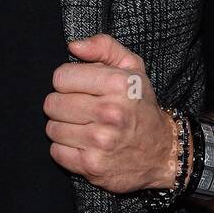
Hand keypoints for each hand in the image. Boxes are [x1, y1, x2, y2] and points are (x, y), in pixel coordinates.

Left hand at [43, 33, 178, 192]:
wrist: (162, 152)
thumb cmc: (141, 106)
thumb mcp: (132, 68)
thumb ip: (103, 47)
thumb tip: (73, 46)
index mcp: (118, 84)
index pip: (61, 77)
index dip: (68, 82)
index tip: (81, 89)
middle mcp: (110, 112)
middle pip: (52, 104)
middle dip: (63, 105)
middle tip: (81, 110)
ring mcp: (100, 141)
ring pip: (52, 129)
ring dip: (63, 128)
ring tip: (83, 127)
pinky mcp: (92, 166)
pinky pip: (56, 152)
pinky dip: (65, 149)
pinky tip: (83, 145)